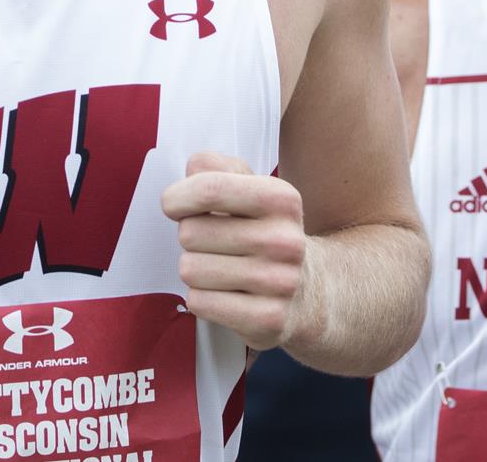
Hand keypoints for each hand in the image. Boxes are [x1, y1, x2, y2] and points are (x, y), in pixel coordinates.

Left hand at [161, 151, 307, 349]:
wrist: (311, 293)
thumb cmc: (267, 234)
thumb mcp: (253, 190)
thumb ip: (218, 169)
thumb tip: (194, 167)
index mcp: (281, 199)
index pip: (210, 188)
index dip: (178, 196)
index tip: (174, 205)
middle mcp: (285, 240)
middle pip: (191, 232)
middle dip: (190, 237)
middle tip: (215, 244)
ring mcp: (279, 282)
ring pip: (191, 269)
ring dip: (195, 270)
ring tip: (222, 269)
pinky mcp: (268, 319)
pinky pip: (200, 302)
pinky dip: (202, 298)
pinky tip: (226, 294)